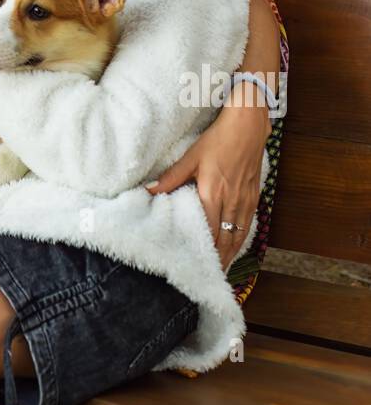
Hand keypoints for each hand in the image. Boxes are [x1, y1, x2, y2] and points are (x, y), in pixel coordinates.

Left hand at [146, 105, 268, 270]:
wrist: (248, 127)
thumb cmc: (217, 140)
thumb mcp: (191, 157)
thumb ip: (171, 178)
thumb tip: (149, 191)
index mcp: (212, 193)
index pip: (207, 230)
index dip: (203, 250)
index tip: (196, 266)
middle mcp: (231, 201)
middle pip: (224, 238)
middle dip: (218, 260)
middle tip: (208, 277)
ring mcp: (245, 200)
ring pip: (238, 234)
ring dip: (231, 254)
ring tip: (222, 270)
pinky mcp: (254, 196)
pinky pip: (248, 224)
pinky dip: (242, 239)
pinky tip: (237, 246)